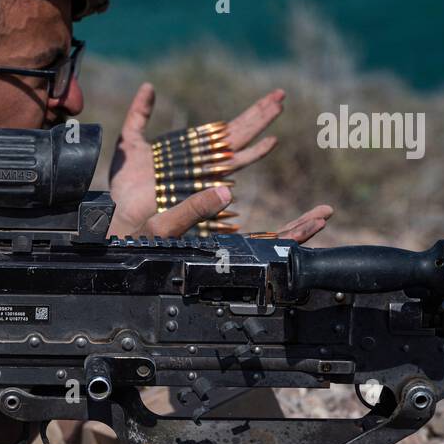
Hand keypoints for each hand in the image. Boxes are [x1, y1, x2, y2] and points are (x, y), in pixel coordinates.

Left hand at [108, 84, 285, 236]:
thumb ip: (139, 113)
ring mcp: (206, 171)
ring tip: (279, 104)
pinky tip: (271, 141)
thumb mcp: (130, 140)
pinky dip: (252, 153)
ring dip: (261, 124)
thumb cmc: (126, 183)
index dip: (248, 113)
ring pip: (241, 144)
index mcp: (191, 150)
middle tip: (281, 94)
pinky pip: (232, 166)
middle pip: (239, 133)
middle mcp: (204, 161)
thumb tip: (149, 86)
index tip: (269, 97)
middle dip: (260, 113)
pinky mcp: (203, 182)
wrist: (121, 208)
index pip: (225, 129)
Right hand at [141, 192, 332, 243]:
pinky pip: (249, 235)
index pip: (270, 246)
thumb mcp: (164, 226)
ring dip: (291, 227)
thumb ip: (193, 208)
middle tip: (325, 213)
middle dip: (302, 228)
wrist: (118, 248)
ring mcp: (223, 248)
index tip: (320, 217)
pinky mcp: (214, 241)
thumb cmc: (137, 244)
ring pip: (266, 242)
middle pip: (275, 245)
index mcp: (221, 250)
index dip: (297, 232)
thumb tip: (225, 190)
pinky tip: (280, 217)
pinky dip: (269, 226)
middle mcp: (227, 252)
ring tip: (315, 214)